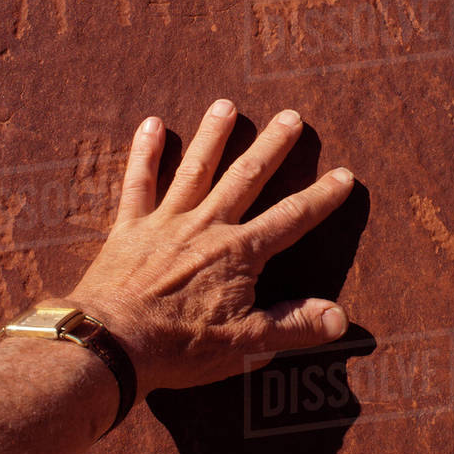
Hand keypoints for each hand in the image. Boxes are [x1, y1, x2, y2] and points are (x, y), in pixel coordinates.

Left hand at [65, 99, 354, 393]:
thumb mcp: (245, 345)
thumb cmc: (179, 347)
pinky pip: (138, 183)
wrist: (110, 345)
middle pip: (246, 178)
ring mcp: (166, 222)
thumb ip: (293, 326)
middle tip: (291, 116)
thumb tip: (339, 318)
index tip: (344, 174)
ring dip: (212, 135)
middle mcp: (207, 226)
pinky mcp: (129, 228)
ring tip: (226, 105)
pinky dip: (143, 153)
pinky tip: (150, 124)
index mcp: (239, 253)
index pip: (291, 219)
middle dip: (272, 146)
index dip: (320, 198)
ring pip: (196, 169)